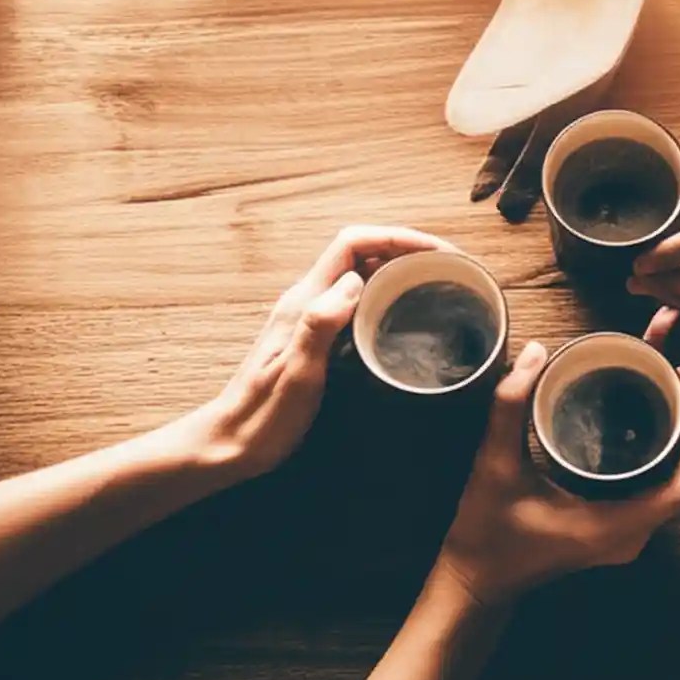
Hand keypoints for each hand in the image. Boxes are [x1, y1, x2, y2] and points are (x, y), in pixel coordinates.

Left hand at [194, 225, 456, 475]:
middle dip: (405, 248)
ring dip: (398, 268)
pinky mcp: (316, 335)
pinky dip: (387, 294)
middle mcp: (308, 300)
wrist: (231, 442)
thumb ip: (320, 324)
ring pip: (360, 274)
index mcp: (305, 302)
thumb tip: (356, 281)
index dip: (396, 238)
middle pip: (361, 252)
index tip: (436, 252)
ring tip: (437, 283)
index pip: (353, 244)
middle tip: (449, 267)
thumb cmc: (264, 416)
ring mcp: (311, 316)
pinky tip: (407, 314)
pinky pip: (357, 299)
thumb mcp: (296, 373)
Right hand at [437, 339, 679, 604]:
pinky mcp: (617, 529)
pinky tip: (652, 417)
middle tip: (678, 374)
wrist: (477, 580)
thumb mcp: (493, 466)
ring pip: (675, 485)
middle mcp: (630, 536)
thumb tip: (537, 352)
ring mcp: (626, 536)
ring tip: (671, 386)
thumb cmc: (486, 532)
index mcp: (613, 527)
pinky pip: (658, 490)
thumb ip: (511, 408)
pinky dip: (665, 454)